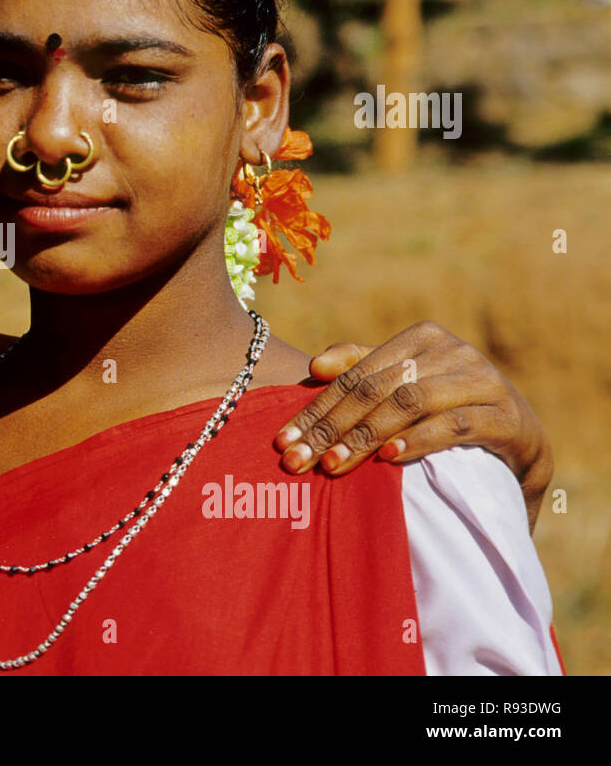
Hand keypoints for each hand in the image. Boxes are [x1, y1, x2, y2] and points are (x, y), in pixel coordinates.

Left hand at [274, 321, 552, 531]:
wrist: (519, 439)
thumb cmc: (448, 407)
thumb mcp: (404, 384)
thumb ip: (361, 369)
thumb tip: (314, 365)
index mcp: (420, 337)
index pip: (355, 376)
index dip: (315, 409)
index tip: (282, 442)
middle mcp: (452, 351)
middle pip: (376, 390)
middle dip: (332, 428)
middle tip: (298, 461)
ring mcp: (481, 380)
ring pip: (410, 404)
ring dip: (366, 437)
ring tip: (335, 465)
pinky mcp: (506, 415)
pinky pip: (454, 424)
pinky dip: (418, 440)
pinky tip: (389, 459)